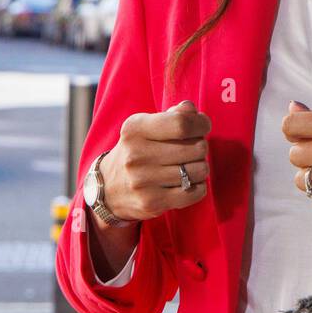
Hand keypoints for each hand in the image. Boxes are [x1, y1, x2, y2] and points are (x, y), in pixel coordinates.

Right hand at [98, 100, 211, 221]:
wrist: (108, 189)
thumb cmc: (138, 151)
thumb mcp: (147, 127)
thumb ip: (173, 114)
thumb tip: (191, 109)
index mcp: (135, 129)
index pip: (182, 123)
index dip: (201, 124)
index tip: (203, 127)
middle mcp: (136, 154)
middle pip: (196, 148)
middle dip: (201, 147)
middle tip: (193, 150)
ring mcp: (142, 181)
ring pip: (199, 170)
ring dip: (200, 168)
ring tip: (189, 167)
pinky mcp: (151, 202)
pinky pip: (195, 192)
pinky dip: (198, 187)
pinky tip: (187, 183)